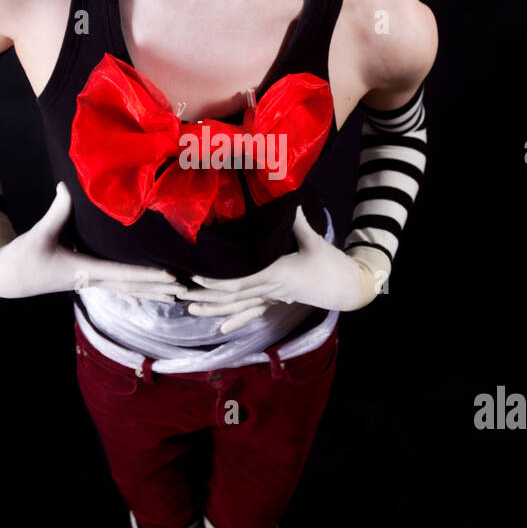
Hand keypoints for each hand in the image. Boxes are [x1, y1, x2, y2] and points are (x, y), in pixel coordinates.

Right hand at [0, 182, 192, 301]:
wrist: (5, 278)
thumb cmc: (21, 257)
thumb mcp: (40, 233)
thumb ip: (57, 210)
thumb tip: (66, 186)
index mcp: (84, 271)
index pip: (123, 275)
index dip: (148, 276)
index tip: (171, 278)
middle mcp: (91, 280)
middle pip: (133, 287)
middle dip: (159, 288)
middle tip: (186, 289)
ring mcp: (88, 282)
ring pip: (127, 290)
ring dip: (152, 292)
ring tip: (177, 294)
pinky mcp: (84, 279)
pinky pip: (116, 286)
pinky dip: (134, 290)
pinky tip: (147, 297)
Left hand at [186, 205, 377, 333]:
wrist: (346, 288)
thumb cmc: (331, 264)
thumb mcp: (314, 241)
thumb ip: (296, 222)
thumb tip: (284, 198)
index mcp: (278, 273)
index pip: (242, 279)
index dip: (218, 280)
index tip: (196, 275)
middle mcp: (271, 290)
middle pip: (233, 296)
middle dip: (206, 295)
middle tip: (180, 292)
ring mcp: (272, 299)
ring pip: (238, 308)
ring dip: (213, 309)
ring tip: (189, 307)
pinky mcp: (275, 303)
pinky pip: (252, 314)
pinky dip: (235, 321)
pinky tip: (219, 329)